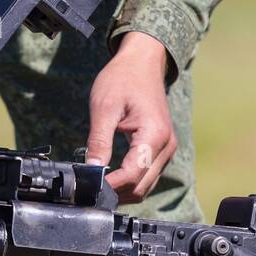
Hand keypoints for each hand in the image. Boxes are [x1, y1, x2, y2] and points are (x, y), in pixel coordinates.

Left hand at [86, 32, 174, 204]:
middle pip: (141, 186)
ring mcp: (167, 150)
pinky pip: (148, 176)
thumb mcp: (104, 107)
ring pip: (146, 186)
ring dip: (123, 191)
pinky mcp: (162, 150)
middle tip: (88, 190)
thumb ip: (98, 141)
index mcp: (154, 134)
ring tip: (97, 186)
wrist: (142, 63)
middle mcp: (166, 146)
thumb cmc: (123, 79)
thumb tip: (91, 170)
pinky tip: (111, 179)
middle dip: (116, 193)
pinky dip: (130, 183)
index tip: (88, 186)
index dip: (110, 186)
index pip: (132, 174)